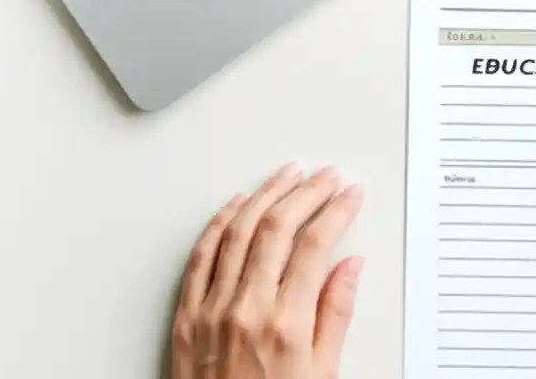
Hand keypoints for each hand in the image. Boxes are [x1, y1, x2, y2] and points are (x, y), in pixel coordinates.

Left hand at [172, 164, 365, 378]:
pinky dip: (219, 223)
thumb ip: (335, 315)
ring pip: (237, 231)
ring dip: (264, 195)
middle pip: (277, 228)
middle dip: (306, 192)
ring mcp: (211, 309)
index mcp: (286, 324)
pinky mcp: (186, 316)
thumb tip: (349, 267)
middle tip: (325, 176)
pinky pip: (201, 256)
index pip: (315, 245)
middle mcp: (245, 309)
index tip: (350, 195)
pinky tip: (236, 205)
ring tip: (286, 175)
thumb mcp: (322, 374)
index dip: (336, 210)